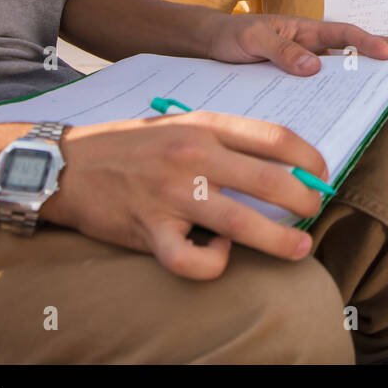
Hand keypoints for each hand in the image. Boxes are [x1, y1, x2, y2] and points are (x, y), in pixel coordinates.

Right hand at [40, 112, 327, 279]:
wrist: (66, 165)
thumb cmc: (132, 145)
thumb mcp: (181, 123)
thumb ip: (226, 138)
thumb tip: (282, 160)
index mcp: (204, 126)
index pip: (274, 138)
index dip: (309, 158)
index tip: (321, 174)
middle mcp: (192, 157)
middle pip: (269, 181)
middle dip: (304, 200)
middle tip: (316, 210)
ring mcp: (171, 195)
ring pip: (241, 223)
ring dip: (280, 239)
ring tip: (299, 247)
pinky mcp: (149, 230)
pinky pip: (191, 259)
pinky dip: (212, 263)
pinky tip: (218, 256)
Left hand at [205, 13, 387, 74]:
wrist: (216, 45)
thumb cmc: (234, 35)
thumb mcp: (252, 39)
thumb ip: (281, 50)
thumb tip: (313, 67)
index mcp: (312, 31)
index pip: (349, 35)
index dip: (371, 44)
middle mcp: (325, 48)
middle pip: (374, 48)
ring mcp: (325, 67)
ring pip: (368, 71)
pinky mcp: (318, 85)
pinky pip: (350, 89)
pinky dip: (374, 94)